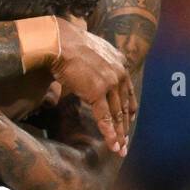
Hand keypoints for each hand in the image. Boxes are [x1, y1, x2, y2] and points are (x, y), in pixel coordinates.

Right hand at [51, 18, 134, 154]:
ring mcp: (110, 83)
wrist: (60, 41)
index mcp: (119, 63)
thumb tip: (87, 69)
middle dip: (125, 126)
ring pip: (117, 114)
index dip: (128, 108)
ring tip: (120, 148)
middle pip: (124, 105)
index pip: (127, 91)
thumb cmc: (67, 43)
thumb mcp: (89, 49)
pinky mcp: (97, 92)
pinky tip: (112, 144)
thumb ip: (96, 61)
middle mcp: (119, 74)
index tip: (129, 119)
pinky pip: (105, 117)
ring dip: (119, 134)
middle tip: (126, 141)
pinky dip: (109, 133)